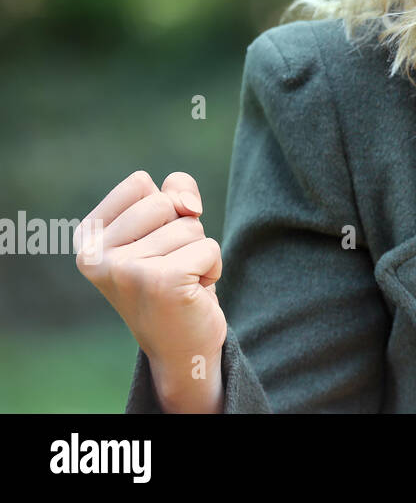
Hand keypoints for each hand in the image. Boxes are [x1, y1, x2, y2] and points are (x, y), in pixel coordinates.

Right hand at [76, 170, 226, 411]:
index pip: (139, 183)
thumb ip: (175, 192)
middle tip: (171, 266)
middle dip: (183, 229)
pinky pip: (209, 247)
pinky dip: (213, 267)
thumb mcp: (167, 226)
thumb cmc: (173, 280)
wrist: (180, 347)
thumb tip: (187, 203)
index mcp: (87, 238)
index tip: (154, 244)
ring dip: (197, 252)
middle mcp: (96, 256)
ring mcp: (125, 269)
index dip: (163, 206)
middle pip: (165, 201)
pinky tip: (193, 292)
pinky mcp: (161, 281)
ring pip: (191, 225)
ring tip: (180, 282)